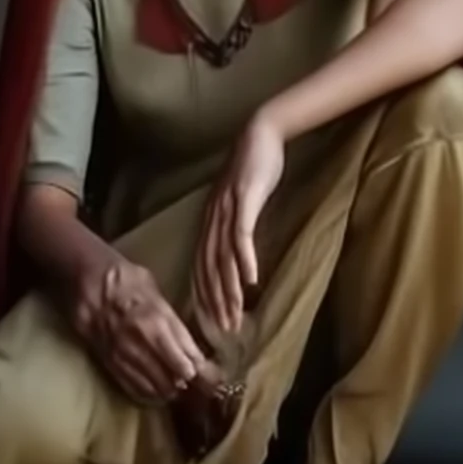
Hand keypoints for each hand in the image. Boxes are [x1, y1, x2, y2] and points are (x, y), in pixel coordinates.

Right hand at [72, 259, 205, 403]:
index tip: (215, 377)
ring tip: (179, 388)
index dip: (204, 370)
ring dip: (170, 389)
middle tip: (200, 384)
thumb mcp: (158, 292)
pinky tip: (157, 393)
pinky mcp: (109, 362)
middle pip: (175, 375)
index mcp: (160, 320)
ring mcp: (125, 355)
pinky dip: (148, 392)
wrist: (88, 282)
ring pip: (155, 385)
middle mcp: (144, 342)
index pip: (188, 356)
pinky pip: (132, 386)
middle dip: (191, 382)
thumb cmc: (127, 279)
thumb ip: (171, 319)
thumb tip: (188, 342)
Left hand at [193, 109, 285, 334]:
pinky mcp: (244, 200)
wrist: (260, 134)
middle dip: (216, 302)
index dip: (206, 295)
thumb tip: (238, 252)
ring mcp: (226, 210)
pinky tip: (252, 279)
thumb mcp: (242, 201)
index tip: (213, 322)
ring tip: (236, 314)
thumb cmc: (254, 167)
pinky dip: (245, 259)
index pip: (202, 266)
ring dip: (229, 289)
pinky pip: (242, 235)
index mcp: (210, 222)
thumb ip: (237, 224)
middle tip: (224, 329)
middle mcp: (212, 219)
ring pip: (223, 258)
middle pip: (209, 268)